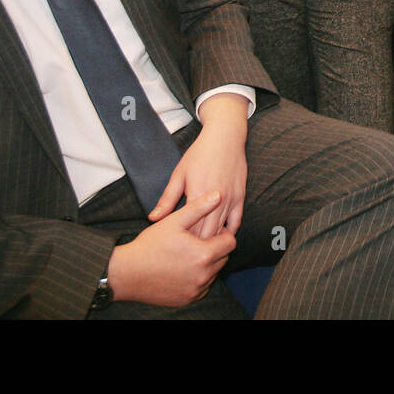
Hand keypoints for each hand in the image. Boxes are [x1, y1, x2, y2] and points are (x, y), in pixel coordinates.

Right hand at [107, 191, 235, 305]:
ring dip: (208, 263)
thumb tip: (218, 194)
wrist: (126, 274)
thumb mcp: (174, 221)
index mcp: (204, 255)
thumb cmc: (150, 245)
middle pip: (224, 258)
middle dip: (216, 248)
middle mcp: (204, 276)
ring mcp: (196, 290)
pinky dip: (198, 278)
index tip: (211, 230)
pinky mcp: (188, 299)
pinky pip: (202, 287)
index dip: (223, 234)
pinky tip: (183, 268)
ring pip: (214, 273)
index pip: (230, 243)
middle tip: (198, 241)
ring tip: (189, 254)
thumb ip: (198, 207)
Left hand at [149, 93, 247, 239]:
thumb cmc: (200, 153)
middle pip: (206, 234)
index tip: (175, 249)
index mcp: (197, 195)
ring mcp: (230, 199)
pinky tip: (220, 238)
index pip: (190, 228)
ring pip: (221, 230)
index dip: (183, 242)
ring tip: (201, 252)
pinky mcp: (240, 197)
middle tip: (187, 255)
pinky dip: (229, 233)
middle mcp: (216, 200)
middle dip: (196, 246)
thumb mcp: (179, 174)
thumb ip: (167, 199)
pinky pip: (236, 222)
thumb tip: (153, 218)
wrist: (225, 137)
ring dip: (212, 241)